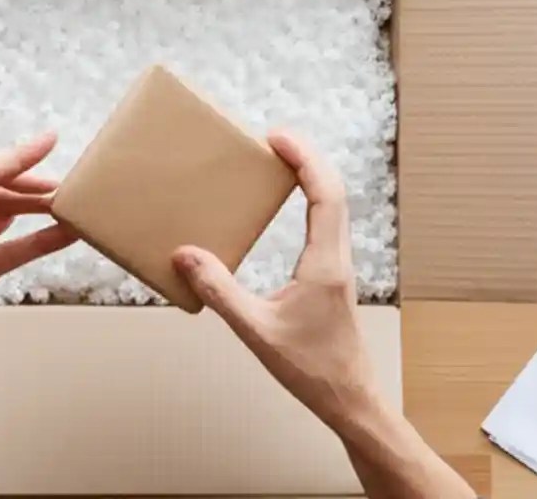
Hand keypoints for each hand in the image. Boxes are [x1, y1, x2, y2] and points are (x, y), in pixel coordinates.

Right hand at [171, 129, 375, 428]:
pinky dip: (311, 200)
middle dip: (306, 157)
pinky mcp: (334, 277)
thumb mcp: (255, 331)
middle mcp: (337, 258)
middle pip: (333, 190)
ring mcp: (339, 267)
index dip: (303, 159)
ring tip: (279, 162)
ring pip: (334, 206)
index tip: (276, 138)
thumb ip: (219, 291)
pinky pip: (328, 224)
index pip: (324, 194)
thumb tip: (185, 254)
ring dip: (311, 177)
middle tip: (273, 139)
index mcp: (324, 264)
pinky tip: (289, 206)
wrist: (351, 399)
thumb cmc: (311, 370)